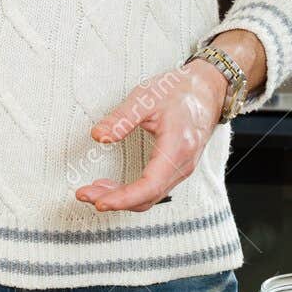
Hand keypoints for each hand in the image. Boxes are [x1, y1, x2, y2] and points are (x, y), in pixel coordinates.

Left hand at [75, 60, 228, 212]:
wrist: (206, 90)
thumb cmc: (179, 91)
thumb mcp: (145, 97)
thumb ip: (121, 118)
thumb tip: (98, 135)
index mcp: (177, 147)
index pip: (149, 185)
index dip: (123, 198)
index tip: (98, 201)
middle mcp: (182, 164)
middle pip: (147, 197)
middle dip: (114, 200)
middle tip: (84, 195)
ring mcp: (182, 169)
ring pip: (150, 196)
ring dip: (121, 198)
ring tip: (93, 191)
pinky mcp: (176, 169)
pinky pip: (154, 189)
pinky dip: (132, 193)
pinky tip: (112, 187)